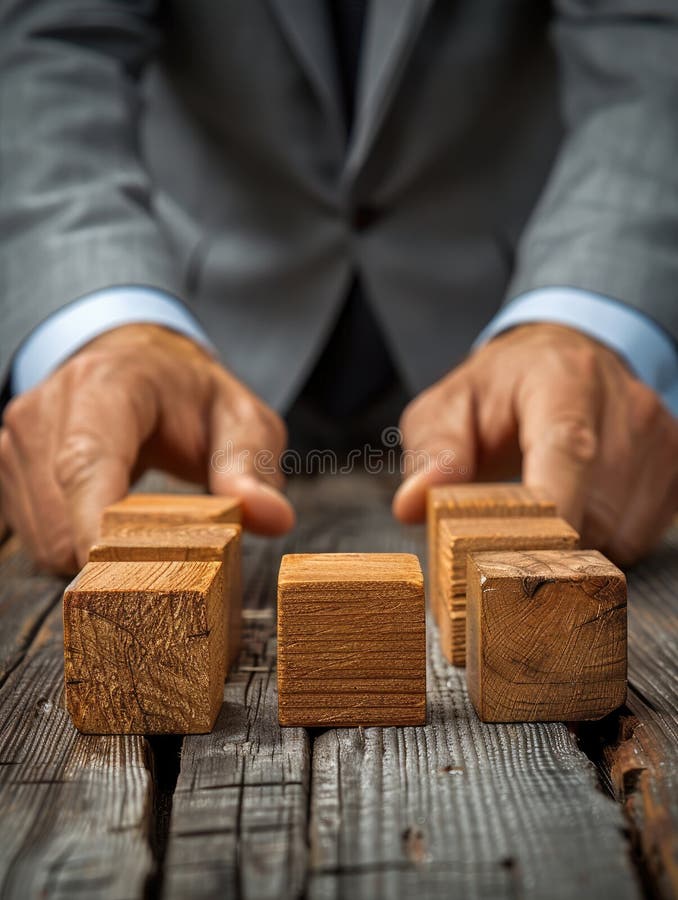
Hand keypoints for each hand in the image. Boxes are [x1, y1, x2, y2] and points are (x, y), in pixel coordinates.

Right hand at [0, 324, 293, 572]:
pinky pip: (35, 541)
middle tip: (171, 555)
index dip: (96, 525)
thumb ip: (252, 465)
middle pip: (62, 515)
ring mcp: (15, 442)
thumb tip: (272, 517)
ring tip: (143, 530)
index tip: (119, 578)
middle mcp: (45, 410)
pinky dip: (76, 548)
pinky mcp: (6, 471)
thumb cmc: (189, 395)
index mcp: (105, 385)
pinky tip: (112, 528)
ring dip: (97, 555)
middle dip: (117, 553)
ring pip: (45, 540)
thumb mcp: (240, 418)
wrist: (135, 365)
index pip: (87, 462)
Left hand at [393, 323, 677, 565]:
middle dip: (543, 539)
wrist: (564, 361)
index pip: (568, 450)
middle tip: (504, 536)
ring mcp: (658, 437)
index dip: (549, 511)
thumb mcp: (448, 408)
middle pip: (595, 506)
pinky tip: (578, 508)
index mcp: (564, 379)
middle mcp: (624, 404)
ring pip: (619, 533)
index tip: (518, 558)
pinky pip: (639, 538)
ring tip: (542, 510)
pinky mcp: (674, 467)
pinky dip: (604, 540)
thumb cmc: (501, 391)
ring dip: (572, 544)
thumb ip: (433, 454)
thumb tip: (413, 504)